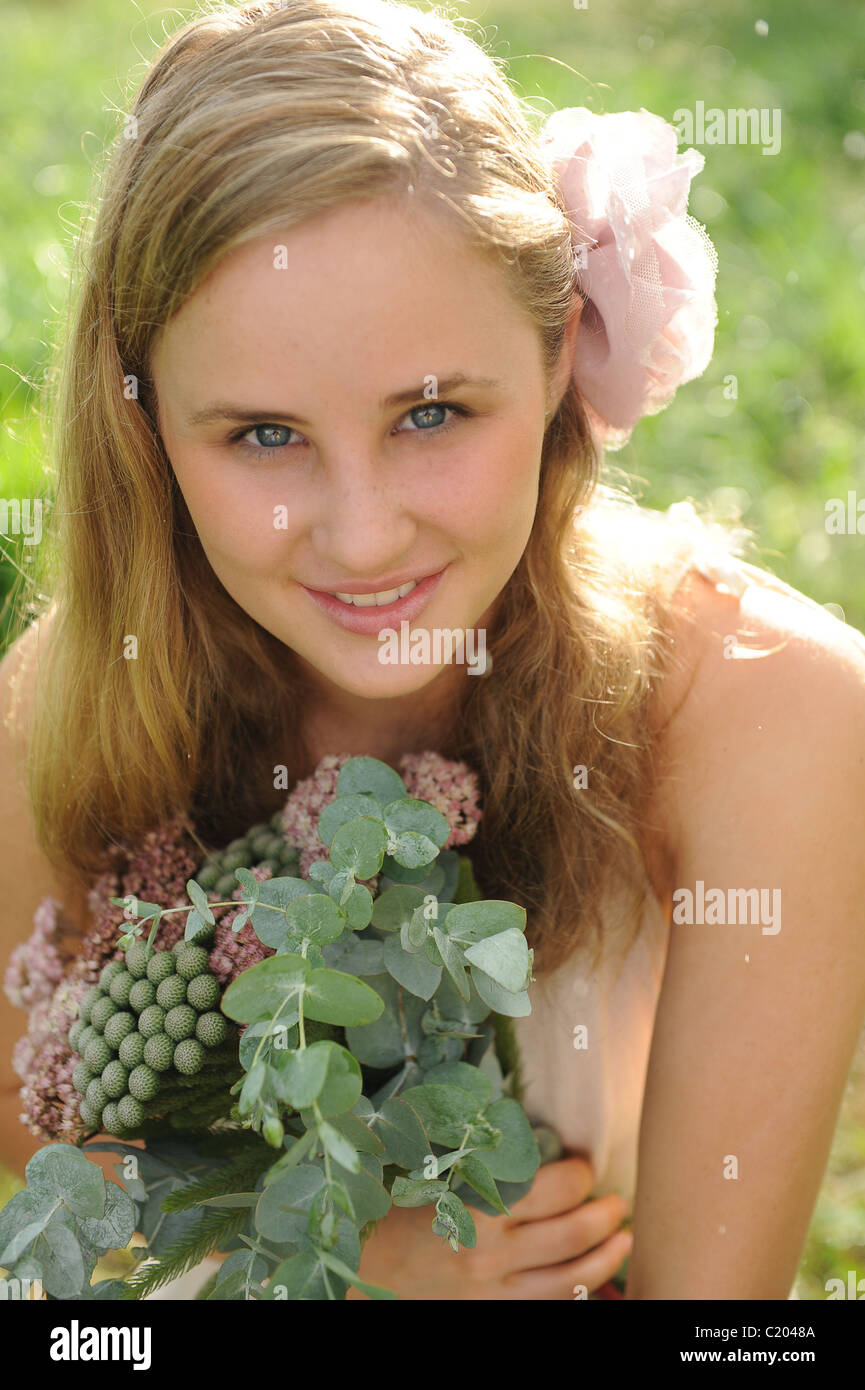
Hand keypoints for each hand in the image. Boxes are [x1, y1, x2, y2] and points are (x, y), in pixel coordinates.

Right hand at [346, 1155, 632, 1299]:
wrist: (364, 1272)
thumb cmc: (395, 1210)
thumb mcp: (432, 1170)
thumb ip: (478, 1154)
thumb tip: (524, 1124)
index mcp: (475, 1205)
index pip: (552, 1187)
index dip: (579, 1172)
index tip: (584, 1163)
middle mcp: (491, 1252)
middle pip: (573, 1232)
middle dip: (605, 1212)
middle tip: (616, 1199)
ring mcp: (494, 1290)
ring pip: (573, 1278)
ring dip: (608, 1255)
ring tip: (624, 1237)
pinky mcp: (494, 1313)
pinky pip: (550, 1303)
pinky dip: (581, 1289)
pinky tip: (595, 1275)